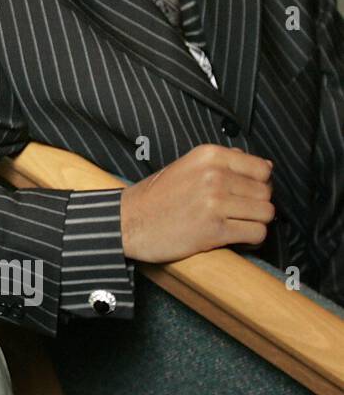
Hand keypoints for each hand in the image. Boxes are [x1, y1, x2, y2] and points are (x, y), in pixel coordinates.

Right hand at [120, 144, 273, 262]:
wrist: (128, 221)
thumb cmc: (156, 196)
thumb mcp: (187, 166)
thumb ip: (223, 162)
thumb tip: (265, 165)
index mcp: (208, 155)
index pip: (262, 168)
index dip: (259, 183)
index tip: (245, 193)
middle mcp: (214, 175)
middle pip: (266, 193)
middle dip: (256, 205)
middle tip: (237, 212)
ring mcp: (214, 202)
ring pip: (266, 213)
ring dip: (255, 222)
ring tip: (236, 224)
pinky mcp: (214, 230)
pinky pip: (256, 233)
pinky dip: (251, 238)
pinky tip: (235, 236)